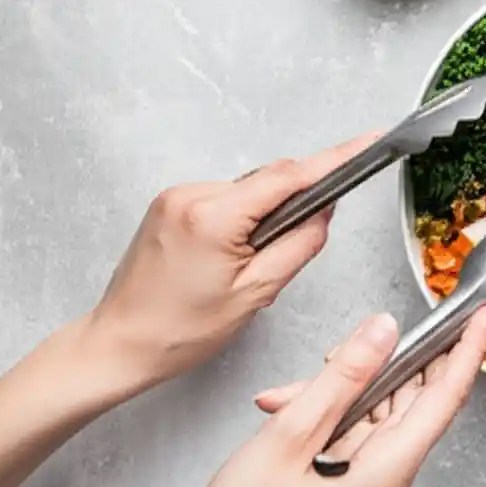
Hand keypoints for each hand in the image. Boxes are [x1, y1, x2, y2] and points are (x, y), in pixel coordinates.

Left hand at [86, 132, 378, 387]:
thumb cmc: (178, 330)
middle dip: (292, 206)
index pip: (289, 176)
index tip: (366, 142)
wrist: (120, 344)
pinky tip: (227, 258)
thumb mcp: (256, 293)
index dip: (335, 158)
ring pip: (247, 192)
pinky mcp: (169, 204)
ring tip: (243, 268)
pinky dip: (239, 220)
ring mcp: (176, 196)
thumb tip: (323, 212)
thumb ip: (299, 244)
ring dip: (261, 218)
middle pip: (268, 181)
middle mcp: (191, 195)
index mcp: (214, 216)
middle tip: (286, 253)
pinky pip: (223, 199)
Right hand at [194, 307, 485, 486]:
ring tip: (313, 374)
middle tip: (399, 322)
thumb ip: (342, 380)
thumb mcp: (289, 438)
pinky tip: (292, 401)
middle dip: (404, 354)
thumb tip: (382, 332)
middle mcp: (388, 474)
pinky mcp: (349, 478)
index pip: (446, 396)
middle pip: (418, 397)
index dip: (469, 349)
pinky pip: (356, 427)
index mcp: (388, 468)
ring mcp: (370, 478)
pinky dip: (330, 406)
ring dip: (350, 382)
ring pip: (380, 407)